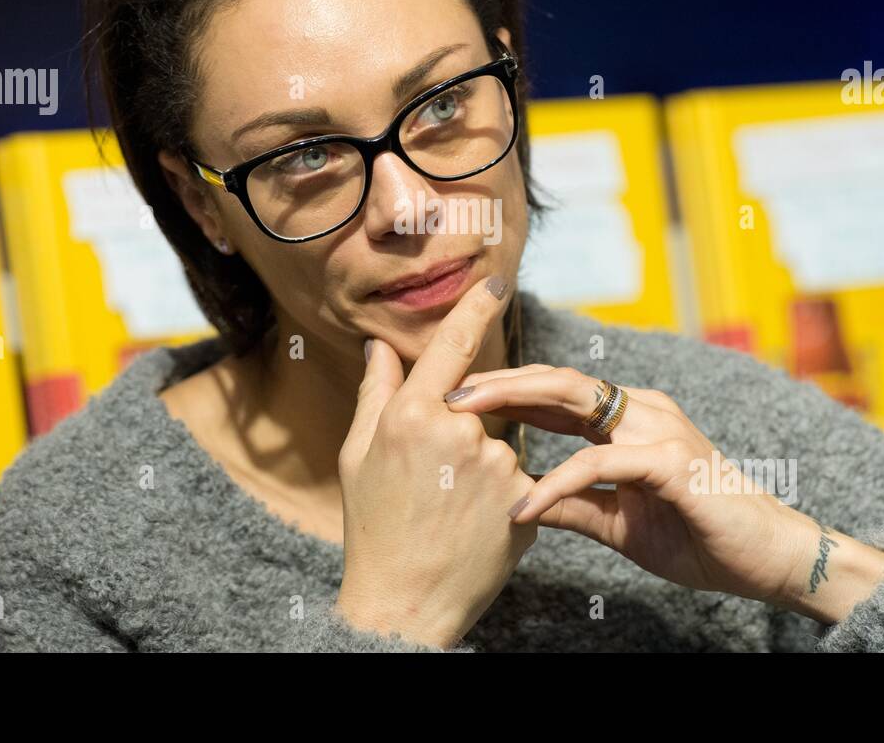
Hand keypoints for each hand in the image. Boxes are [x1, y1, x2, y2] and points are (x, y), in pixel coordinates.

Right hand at [335, 276, 538, 647]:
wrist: (405, 605)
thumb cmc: (372, 528)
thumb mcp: (356, 457)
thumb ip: (376, 394)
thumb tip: (381, 345)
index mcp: (412, 415)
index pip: (452, 346)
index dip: (476, 307)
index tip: (496, 278)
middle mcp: (460, 432)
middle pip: (477, 404)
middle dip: (461, 432)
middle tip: (430, 484)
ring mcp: (498, 466)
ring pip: (499, 445)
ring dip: (480, 468)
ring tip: (447, 514)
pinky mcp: (527, 498)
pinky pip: (520, 480)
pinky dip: (501, 498)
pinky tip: (473, 528)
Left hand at [444, 363, 813, 606]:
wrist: (770, 559)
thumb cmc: (701, 536)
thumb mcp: (619, 523)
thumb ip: (573, 505)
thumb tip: (518, 499)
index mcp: (628, 422)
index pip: (555, 394)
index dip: (505, 392)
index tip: (453, 401)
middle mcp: (642, 411)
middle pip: (556, 381)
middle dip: (496, 381)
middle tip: (442, 391)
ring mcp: (658, 429)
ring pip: (573, 400)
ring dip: (513, 405)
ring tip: (461, 420)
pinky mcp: (670, 461)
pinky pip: (598, 463)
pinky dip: (555, 482)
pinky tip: (520, 506)